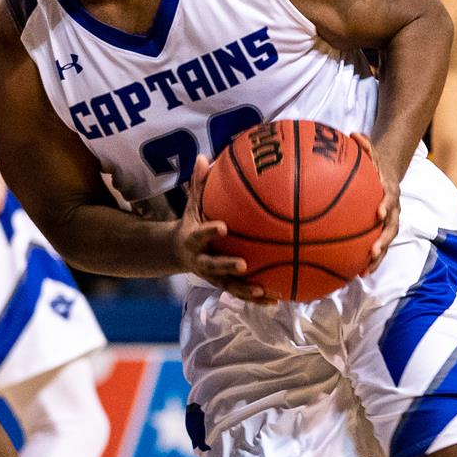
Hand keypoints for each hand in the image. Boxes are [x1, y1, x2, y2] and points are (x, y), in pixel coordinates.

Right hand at [176, 155, 273, 302]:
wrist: (179, 252)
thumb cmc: (192, 222)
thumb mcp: (191, 204)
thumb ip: (198, 184)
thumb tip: (204, 157)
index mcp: (193, 239)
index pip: (201, 234)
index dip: (210, 232)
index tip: (222, 227)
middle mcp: (202, 261)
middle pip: (214, 266)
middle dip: (228, 266)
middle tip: (244, 264)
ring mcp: (213, 276)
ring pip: (230, 286)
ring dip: (247, 290)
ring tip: (266, 292)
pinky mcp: (224, 285)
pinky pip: (242, 292)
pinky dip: (258, 297)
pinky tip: (278, 299)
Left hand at [357, 134, 400, 276]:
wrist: (386, 174)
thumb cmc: (373, 164)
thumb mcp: (370, 152)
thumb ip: (364, 145)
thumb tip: (354, 134)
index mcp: (389, 191)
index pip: (390, 198)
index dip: (386, 205)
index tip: (378, 213)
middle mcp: (393, 209)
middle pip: (391, 227)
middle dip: (383, 240)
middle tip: (373, 252)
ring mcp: (389, 221)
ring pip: (386, 241)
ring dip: (378, 257)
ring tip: (365, 271)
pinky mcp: (381, 230)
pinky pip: (376, 246)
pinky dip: (369, 260)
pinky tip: (355, 274)